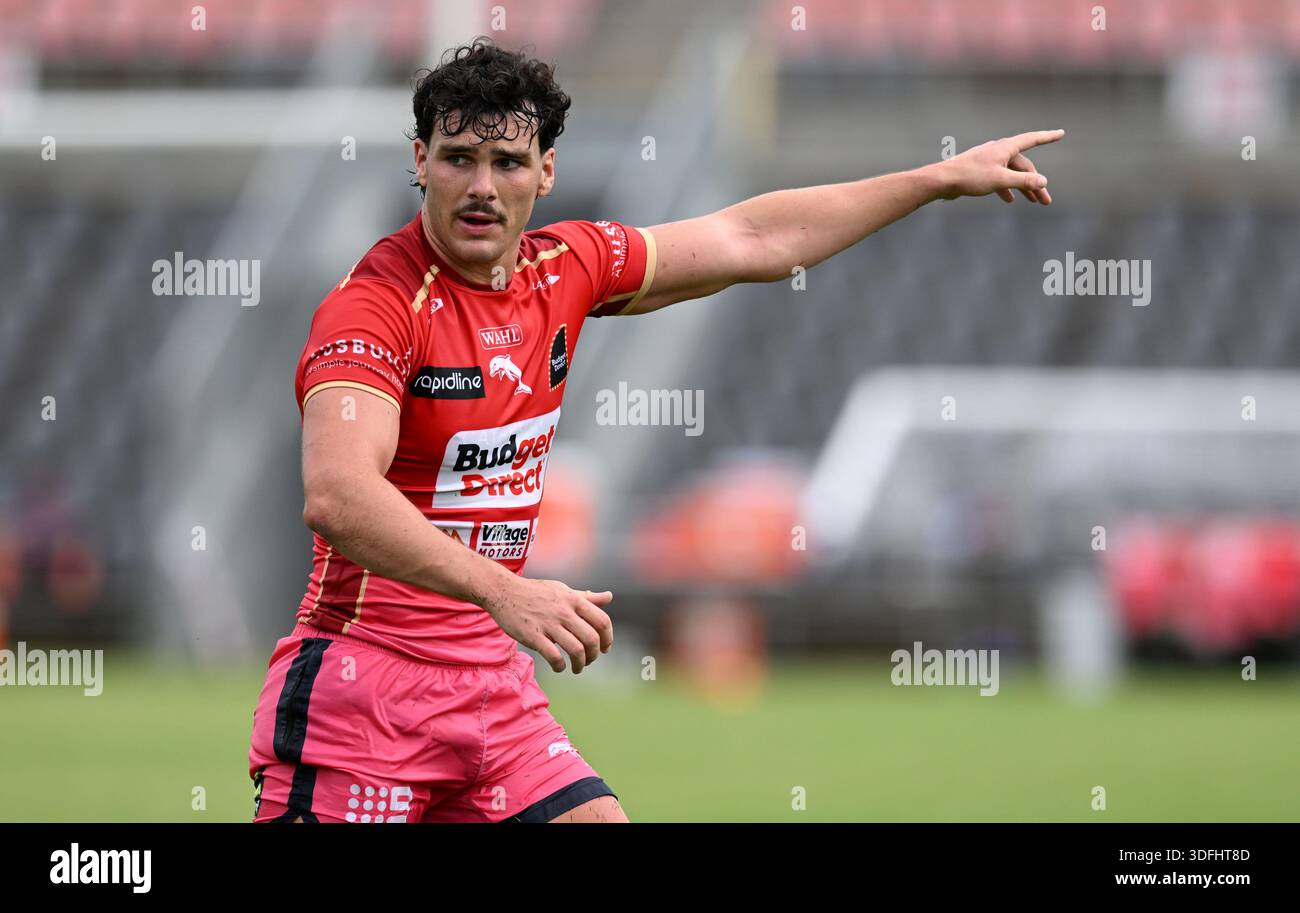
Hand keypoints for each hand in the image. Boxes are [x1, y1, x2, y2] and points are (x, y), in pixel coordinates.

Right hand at [483, 577, 613, 672]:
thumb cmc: (535, 591)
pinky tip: (559, 667)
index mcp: (573, 600)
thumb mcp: (563, 590)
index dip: (608, 638)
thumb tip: (609, 597)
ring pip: (576, 650)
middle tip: (589, 660)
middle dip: (594, 655)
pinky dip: (560, 666)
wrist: (503, 591)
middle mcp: (564, 611)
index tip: (604, 648)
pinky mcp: (533, 636)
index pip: (602, 621)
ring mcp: (548, 624)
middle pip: (591, 639)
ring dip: (580, 664)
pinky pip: (554, 656)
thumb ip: (586, 597)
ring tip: (576, 668)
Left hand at [929, 129, 1064, 204]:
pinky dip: (1006, 188)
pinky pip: (999, 178)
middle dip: (1036, 183)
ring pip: (1012, 173)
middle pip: (1024, 166)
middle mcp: (998, 151)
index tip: (1061, 133)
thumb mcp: (1001, 180)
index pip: (1032, 140)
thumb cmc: (970, 177)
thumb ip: (1023, 181)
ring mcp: (989, 161)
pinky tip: (1008, 200)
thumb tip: (1043, 181)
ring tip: (1032, 202)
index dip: (1048, 137)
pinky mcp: (980, 171)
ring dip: (1023, 188)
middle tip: (1045, 201)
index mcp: (1005, 148)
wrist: (942, 181)